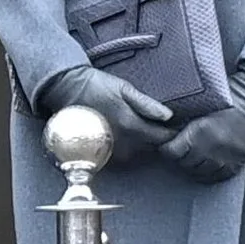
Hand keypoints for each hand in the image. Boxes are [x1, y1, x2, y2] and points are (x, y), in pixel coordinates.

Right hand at [36, 65, 175, 151]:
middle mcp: (121, 142)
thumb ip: (146, 104)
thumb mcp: (124, 88)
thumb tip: (168, 116)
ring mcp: (109, 149)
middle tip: (162, 129)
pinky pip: (121, 158)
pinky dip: (129, 151)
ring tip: (145, 134)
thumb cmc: (97, 85)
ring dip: (144, 147)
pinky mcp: (98, 152)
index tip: (178, 128)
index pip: (161, 137)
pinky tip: (128, 139)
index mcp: (130, 124)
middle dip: (158, 140)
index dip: (172, 133)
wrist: (66, 90)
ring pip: (137, 155)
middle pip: (150, 148)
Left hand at [160, 61, 244, 184]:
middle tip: (177, 148)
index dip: (166, 148)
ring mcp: (228, 156)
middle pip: (184, 164)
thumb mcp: (201, 102)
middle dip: (178, 156)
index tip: (166, 142)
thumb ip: (183, 116)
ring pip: (200, 172)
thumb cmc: (229, 93)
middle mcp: (214, 147)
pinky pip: (219, 176)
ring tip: (190, 155)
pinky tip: (205, 163)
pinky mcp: (240, 160)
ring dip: (192, 165)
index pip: (172, 152)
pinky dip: (209, 172)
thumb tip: (163, 126)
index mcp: (201, 130)